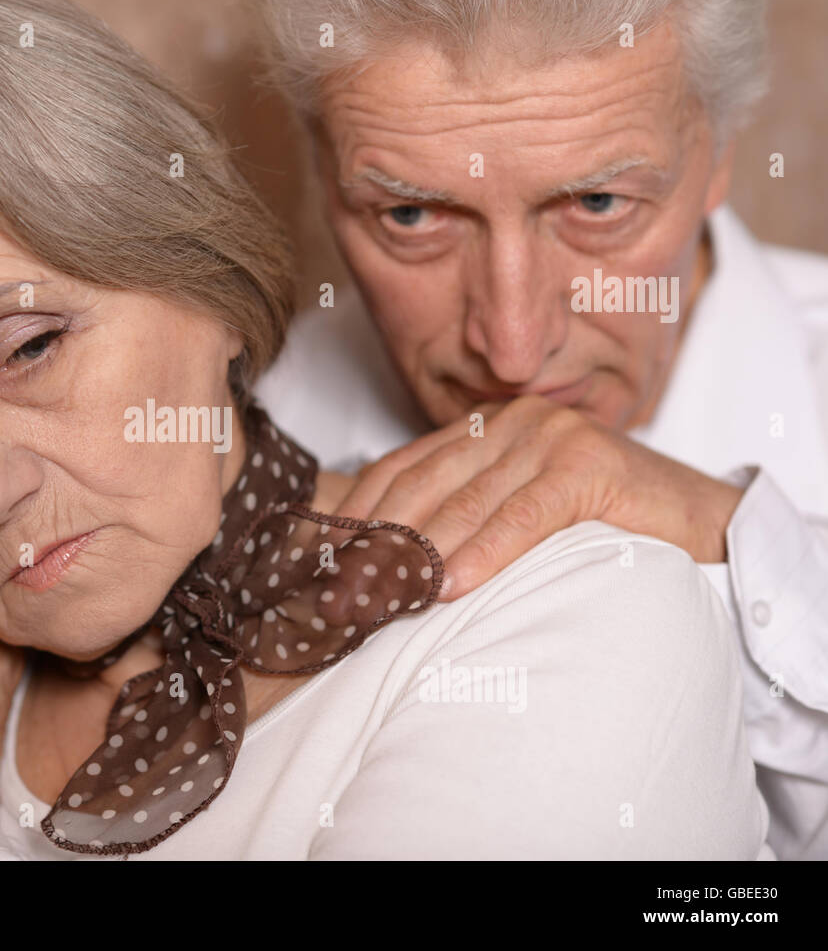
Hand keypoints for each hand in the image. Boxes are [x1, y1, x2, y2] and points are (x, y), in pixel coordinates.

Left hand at [334, 396, 742, 600]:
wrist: (702, 524)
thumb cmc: (601, 528)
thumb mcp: (516, 519)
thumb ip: (460, 522)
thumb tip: (380, 567)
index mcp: (484, 429)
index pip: (399, 469)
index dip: (355, 516)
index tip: (320, 563)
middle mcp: (511, 423)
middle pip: (422, 485)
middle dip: (374, 543)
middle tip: (337, 596)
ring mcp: (551, 436)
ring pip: (466, 502)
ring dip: (416, 555)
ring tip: (378, 599)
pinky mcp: (590, 463)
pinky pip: (523, 515)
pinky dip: (484, 553)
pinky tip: (451, 585)